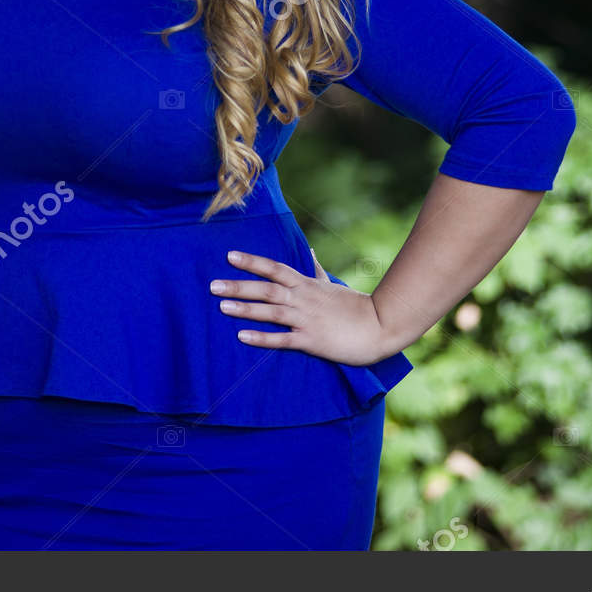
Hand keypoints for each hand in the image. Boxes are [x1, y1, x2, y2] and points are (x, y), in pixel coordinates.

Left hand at [209, 249, 393, 366]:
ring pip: (271, 312)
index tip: (230, 256)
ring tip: (222, 306)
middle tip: (212, 284)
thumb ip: (316, 269)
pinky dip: (262, 338)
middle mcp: (303, 299)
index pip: (275, 268)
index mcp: (307, 285)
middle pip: (266, 288)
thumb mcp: (332, 284)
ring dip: (245, 309)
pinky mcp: (311, 341)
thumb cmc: (354, 306)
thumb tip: (308, 250)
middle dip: (239, 285)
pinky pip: (282, 339)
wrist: (379, 326)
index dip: (252, 262)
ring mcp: (306, 320)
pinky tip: (242, 337)